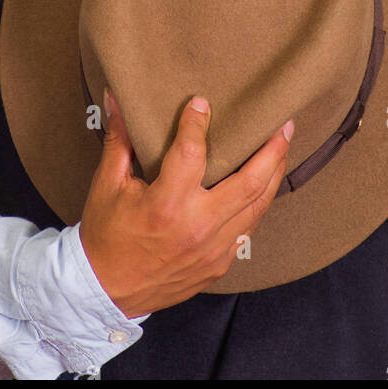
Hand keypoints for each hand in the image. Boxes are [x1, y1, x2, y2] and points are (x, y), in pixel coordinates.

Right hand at [79, 90, 293, 318]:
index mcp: (166, 205)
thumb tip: (116, 96)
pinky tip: (263, 184)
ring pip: (258, 206)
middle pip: (250, 181)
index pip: (192, 152)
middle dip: (272, 149)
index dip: (196, 122)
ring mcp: (212, 249)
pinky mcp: (219, 264)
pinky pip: (248, 228)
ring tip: (282, 147)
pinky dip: (258, 203)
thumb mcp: (107, 185)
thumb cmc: (104, 235)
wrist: (105, 292)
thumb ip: (119, 139)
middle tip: (283, 123)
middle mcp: (197, 227)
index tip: (200, 103)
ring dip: (274, 174)